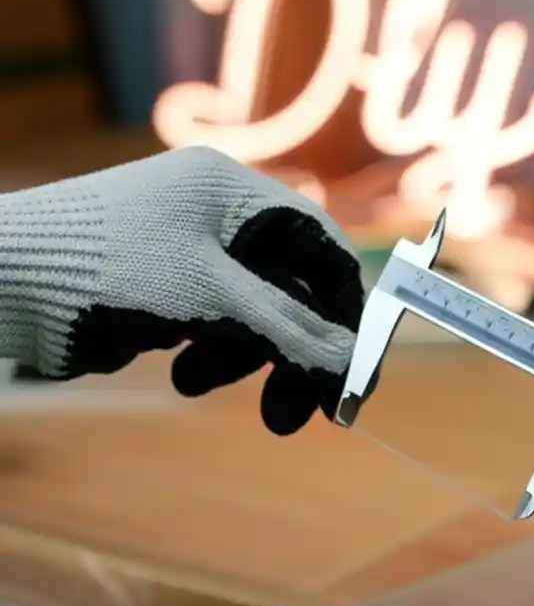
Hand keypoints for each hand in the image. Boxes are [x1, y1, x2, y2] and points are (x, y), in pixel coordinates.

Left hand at [0, 147, 363, 433]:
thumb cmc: (106, 270)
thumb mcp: (210, 299)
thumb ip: (289, 331)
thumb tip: (354, 368)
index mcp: (236, 192)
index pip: (323, 249)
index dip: (346, 311)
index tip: (352, 373)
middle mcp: (219, 215)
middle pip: (291, 289)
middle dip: (293, 352)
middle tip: (300, 414)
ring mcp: (190, 249)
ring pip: (253, 314)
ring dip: (243, 359)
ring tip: (195, 384)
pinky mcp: (164, 285)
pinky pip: (215, 323)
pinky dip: (210, 353)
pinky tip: (179, 373)